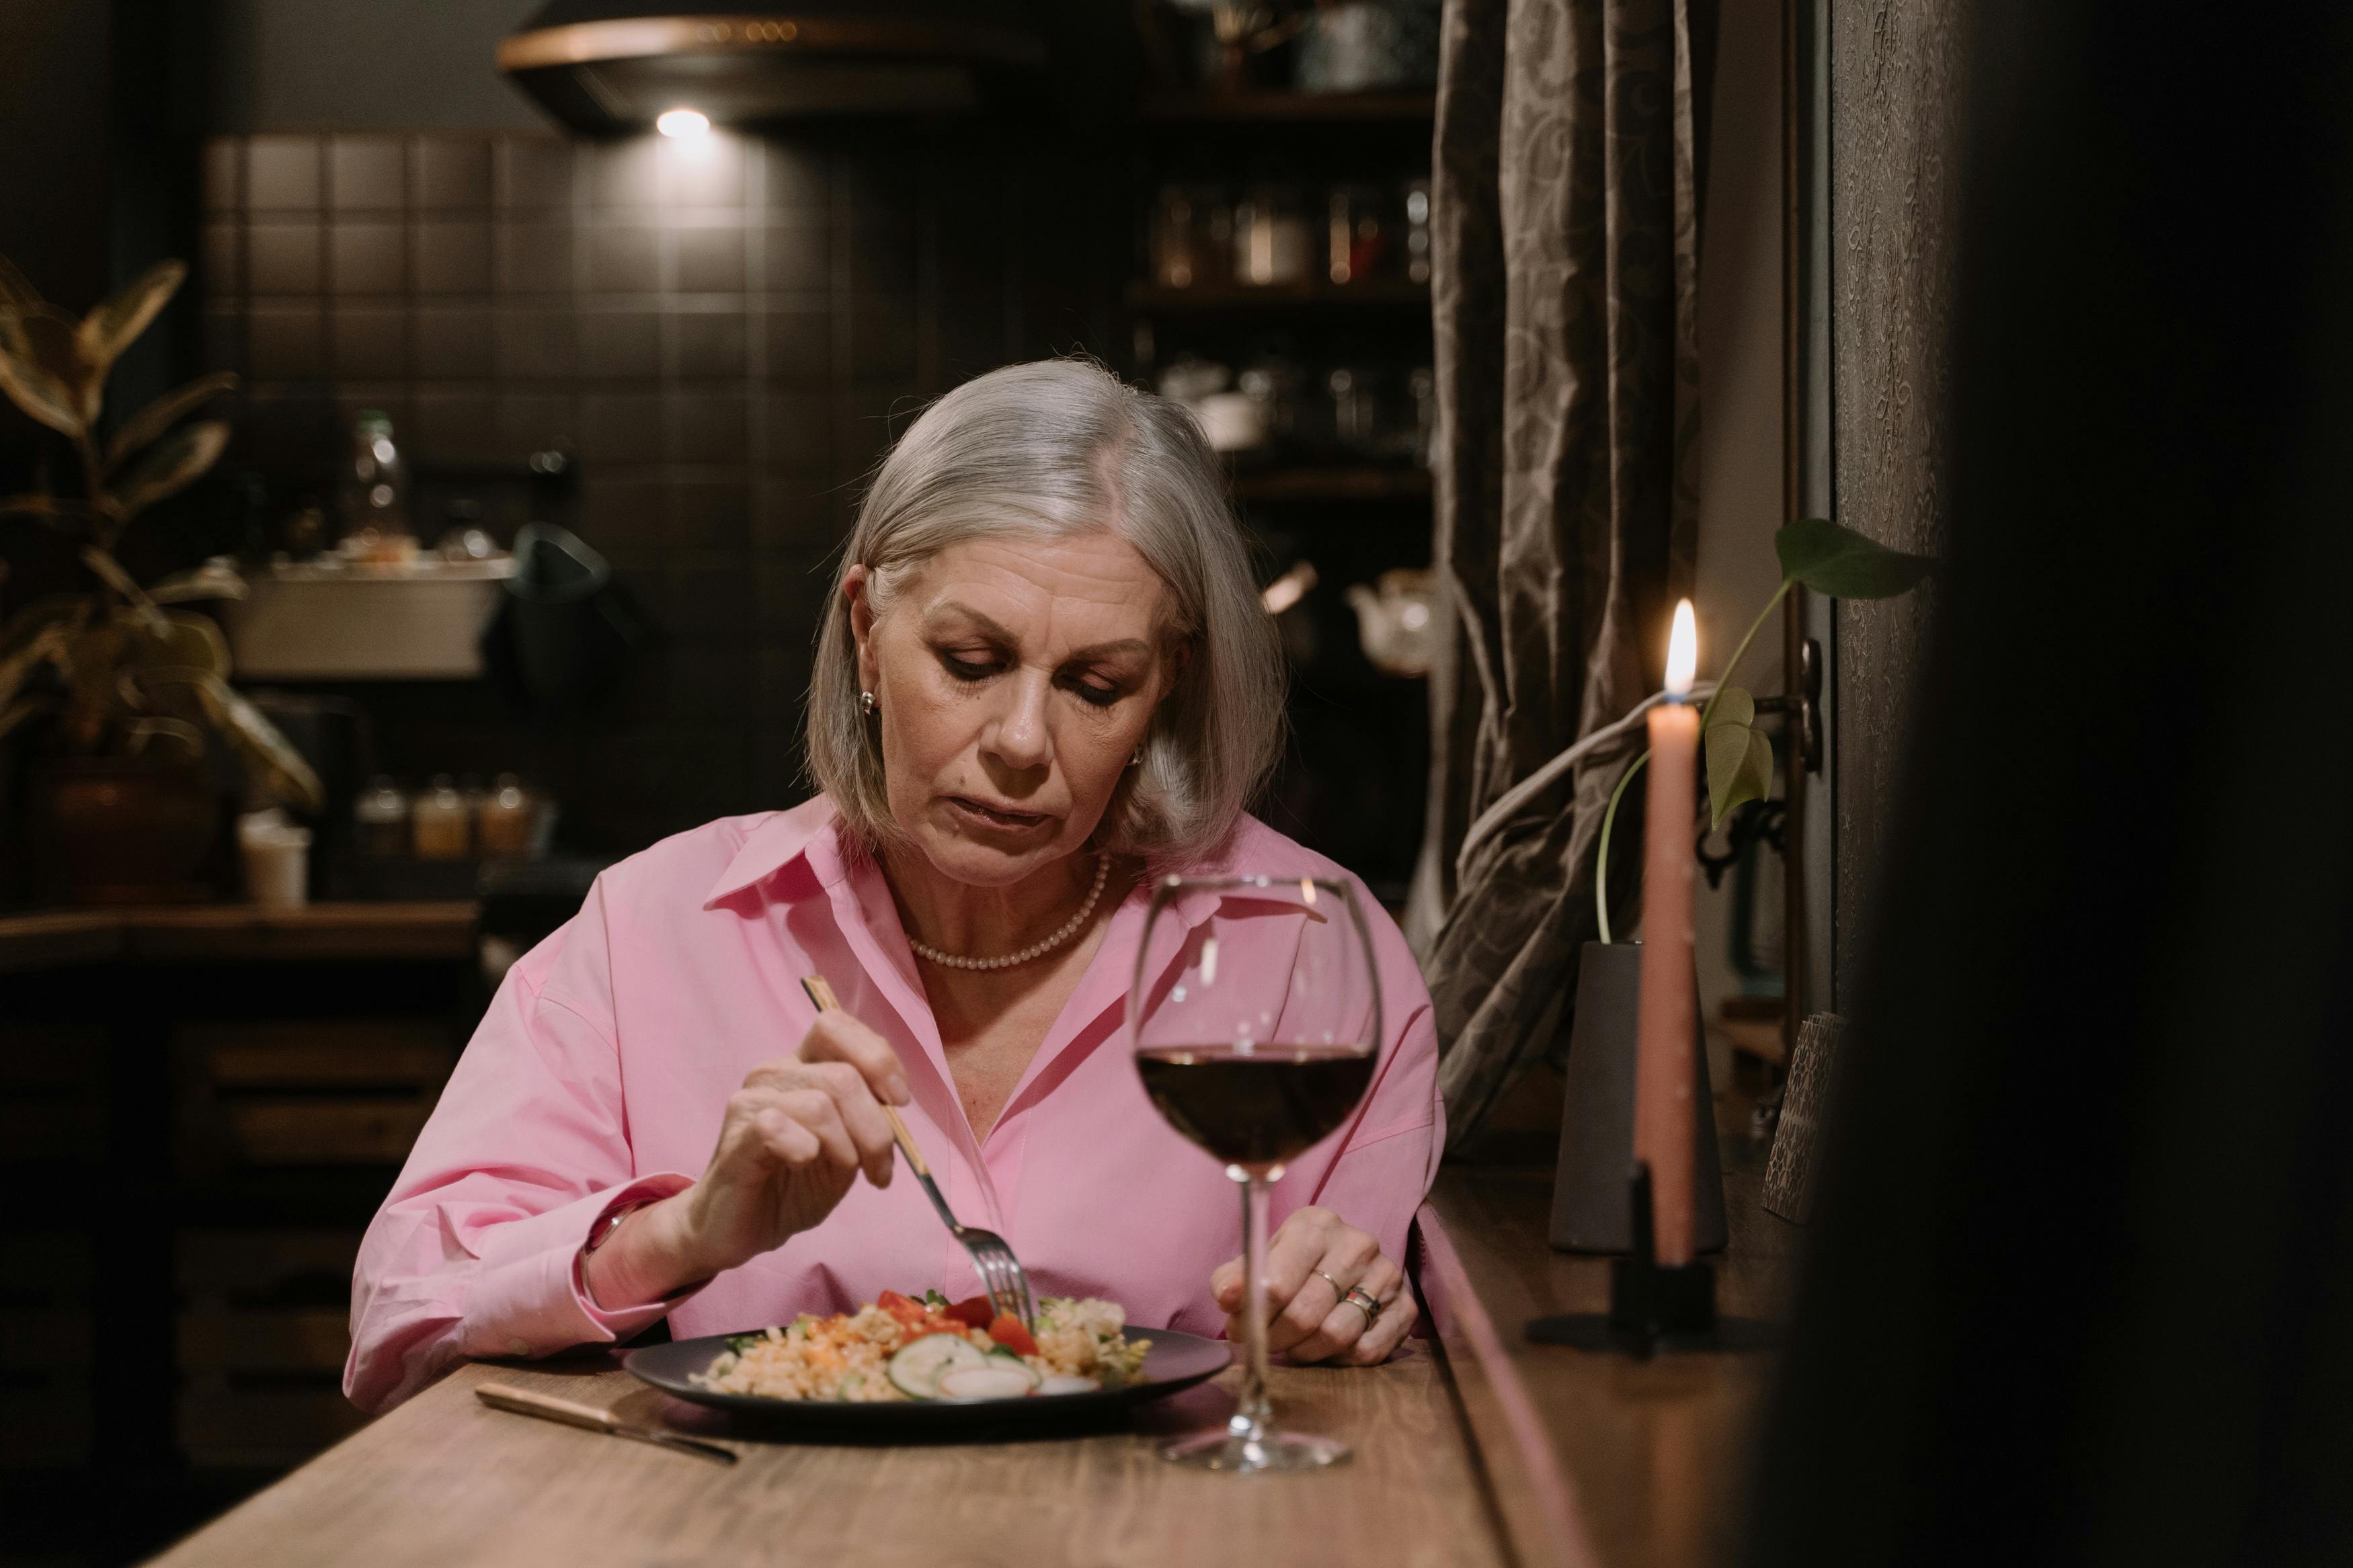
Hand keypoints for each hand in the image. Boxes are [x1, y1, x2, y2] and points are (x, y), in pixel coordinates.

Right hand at [584, 1011, 908, 1309]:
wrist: (738, 1229)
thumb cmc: (792, 1185)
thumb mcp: (847, 1150)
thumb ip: (869, 1117)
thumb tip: (896, 1100)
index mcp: (802, 1067)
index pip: (835, 1026)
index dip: (878, 1057)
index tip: (900, 1101)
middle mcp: (774, 1073)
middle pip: (843, 1076)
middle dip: (875, 1128)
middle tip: (878, 1168)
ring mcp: (750, 1101)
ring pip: (819, 1105)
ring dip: (846, 1149)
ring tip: (845, 1177)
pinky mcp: (736, 1136)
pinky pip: (778, 1126)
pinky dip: (804, 1150)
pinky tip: (803, 1164)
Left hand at [1209, 1205, 1417, 1365]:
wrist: (1340, 1264)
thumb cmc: (1291, 1265)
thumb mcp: (1257, 1262)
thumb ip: (1233, 1279)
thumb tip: (1228, 1297)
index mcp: (1316, 1225)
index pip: (1278, 1281)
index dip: (1254, 1315)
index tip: (1239, 1329)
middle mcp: (1356, 1244)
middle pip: (1306, 1313)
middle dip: (1277, 1337)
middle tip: (1263, 1344)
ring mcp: (1386, 1274)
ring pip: (1337, 1335)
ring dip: (1306, 1351)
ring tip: (1292, 1346)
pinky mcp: (1405, 1306)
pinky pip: (1367, 1350)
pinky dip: (1339, 1359)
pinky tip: (1326, 1348)